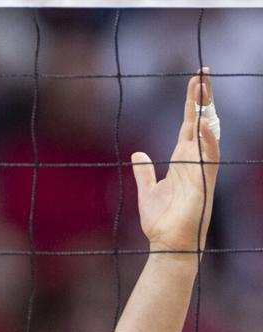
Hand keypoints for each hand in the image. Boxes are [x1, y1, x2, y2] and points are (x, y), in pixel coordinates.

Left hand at [132, 69, 219, 253]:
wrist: (168, 243)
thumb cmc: (161, 221)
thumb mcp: (147, 190)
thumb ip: (144, 172)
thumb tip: (138, 154)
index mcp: (182, 159)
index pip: (188, 123)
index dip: (191, 102)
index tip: (194, 80)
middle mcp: (194, 160)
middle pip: (200, 121)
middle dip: (202, 97)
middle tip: (203, 72)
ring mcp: (201, 169)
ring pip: (207, 132)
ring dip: (206, 110)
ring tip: (204, 87)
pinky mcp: (204, 182)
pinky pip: (209, 157)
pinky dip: (206, 141)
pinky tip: (203, 125)